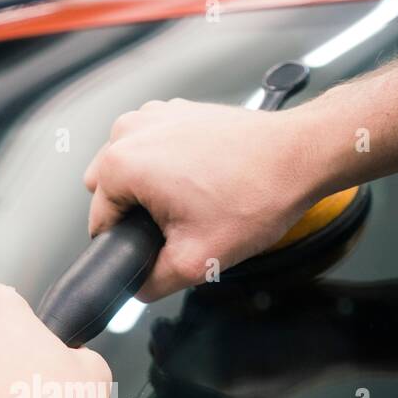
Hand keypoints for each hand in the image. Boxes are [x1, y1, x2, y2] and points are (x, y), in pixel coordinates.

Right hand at [85, 99, 325, 300]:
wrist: (298, 157)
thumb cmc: (255, 196)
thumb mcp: (194, 262)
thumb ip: (150, 284)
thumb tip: (135, 286)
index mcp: (121, 164)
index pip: (99, 222)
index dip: (126, 245)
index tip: (159, 247)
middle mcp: (130, 132)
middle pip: (108, 192)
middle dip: (135, 213)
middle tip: (181, 226)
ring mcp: (154, 116)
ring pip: (129, 169)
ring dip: (150, 189)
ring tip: (194, 202)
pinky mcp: (176, 111)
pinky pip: (153, 149)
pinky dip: (168, 166)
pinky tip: (203, 180)